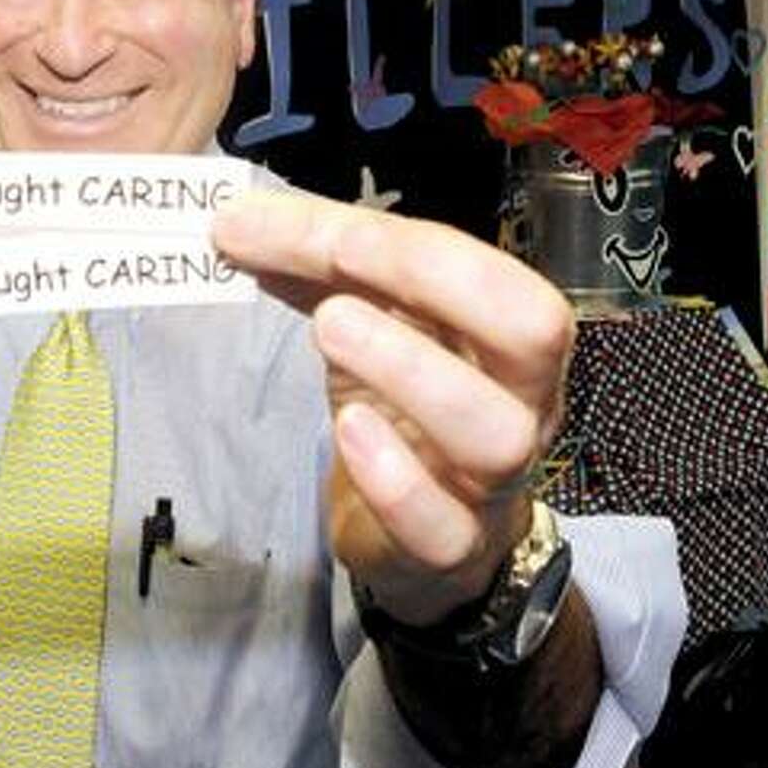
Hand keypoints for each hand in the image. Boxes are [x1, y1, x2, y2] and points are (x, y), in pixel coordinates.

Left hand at [213, 190, 573, 625]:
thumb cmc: (400, 406)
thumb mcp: (370, 323)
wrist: (415, 532)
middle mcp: (522, 399)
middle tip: (338, 263)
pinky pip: (444, 526)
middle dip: (433, 279)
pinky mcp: (448, 547)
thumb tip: (236, 220)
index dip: (405, 242)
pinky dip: (396, 478)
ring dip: (409, 369)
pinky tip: (348, 429)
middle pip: (531, 329)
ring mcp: (493, 480)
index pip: (486, 269)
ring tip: (330, 327)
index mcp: (508, 332)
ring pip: (495, 433)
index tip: (304, 227)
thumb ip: (316, 268)